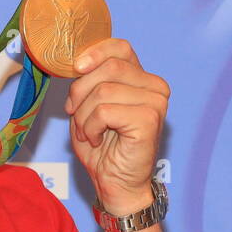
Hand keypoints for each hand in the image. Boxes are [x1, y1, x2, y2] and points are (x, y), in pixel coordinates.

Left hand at [62, 38, 168, 214]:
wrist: (115, 185)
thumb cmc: (102, 149)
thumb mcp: (87, 108)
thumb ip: (87, 83)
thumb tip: (76, 62)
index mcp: (141, 79)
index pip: (120, 47)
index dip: (94, 53)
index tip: (76, 68)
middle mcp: (154, 87)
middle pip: (108, 67)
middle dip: (80, 92)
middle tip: (76, 116)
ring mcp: (155, 102)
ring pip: (103, 90)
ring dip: (83, 115)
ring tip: (87, 133)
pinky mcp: (149, 119)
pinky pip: (104, 111)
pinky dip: (90, 127)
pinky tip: (96, 140)